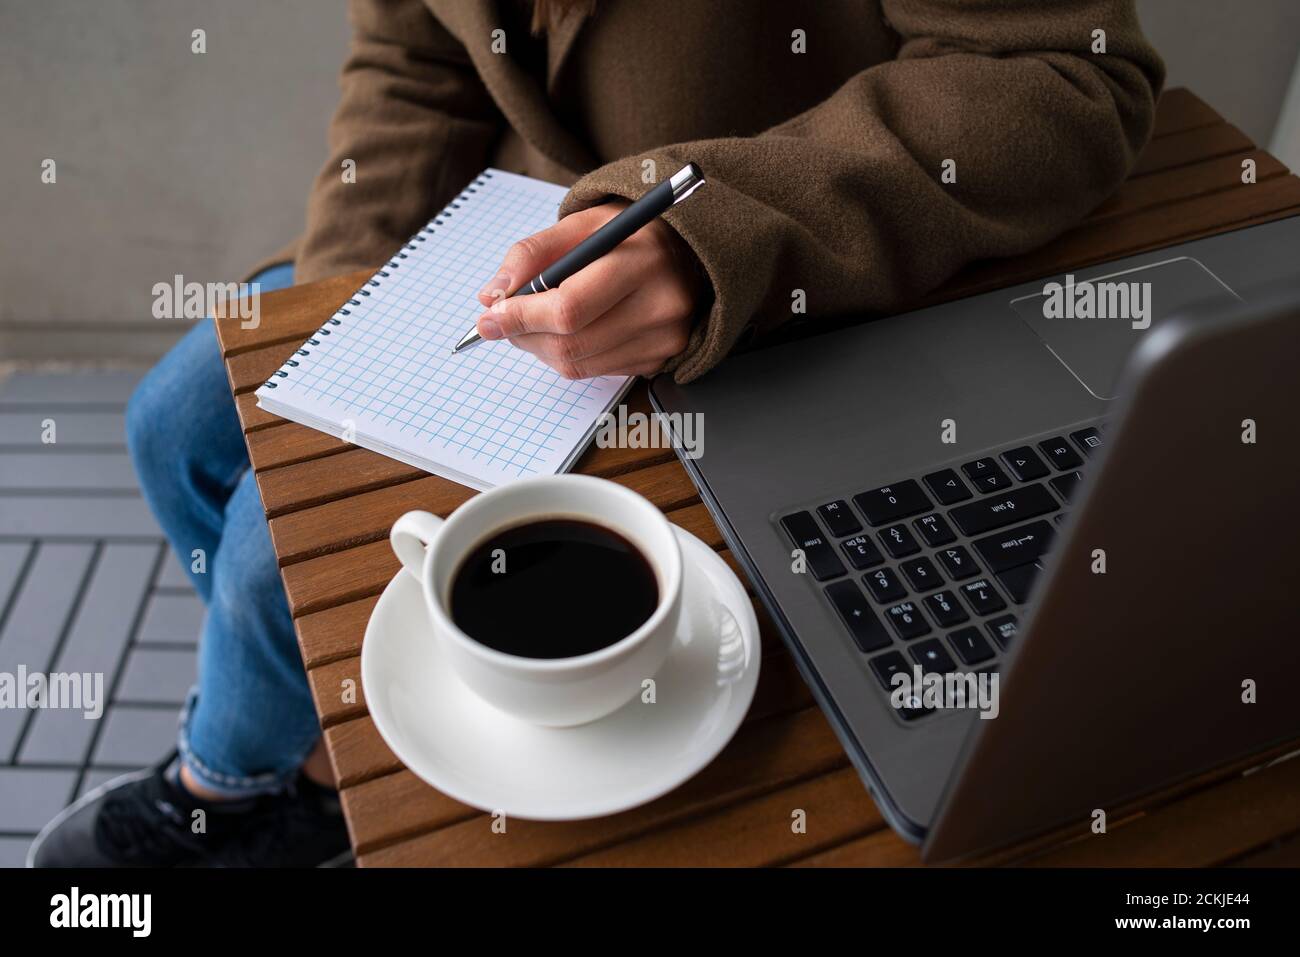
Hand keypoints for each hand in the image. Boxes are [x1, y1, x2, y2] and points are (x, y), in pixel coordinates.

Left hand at [473, 202, 699, 378]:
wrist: (689, 252)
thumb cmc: (630, 235)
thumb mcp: (582, 224)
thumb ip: (532, 254)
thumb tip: (492, 296)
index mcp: (643, 261)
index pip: (569, 308)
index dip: (521, 317)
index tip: (490, 317)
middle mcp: (661, 306)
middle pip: (570, 344)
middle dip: (524, 336)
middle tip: (502, 322)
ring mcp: (664, 339)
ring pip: (578, 365)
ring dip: (541, 349)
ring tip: (534, 323)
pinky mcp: (660, 360)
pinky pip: (596, 371)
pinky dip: (569, 355)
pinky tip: (571, 330)